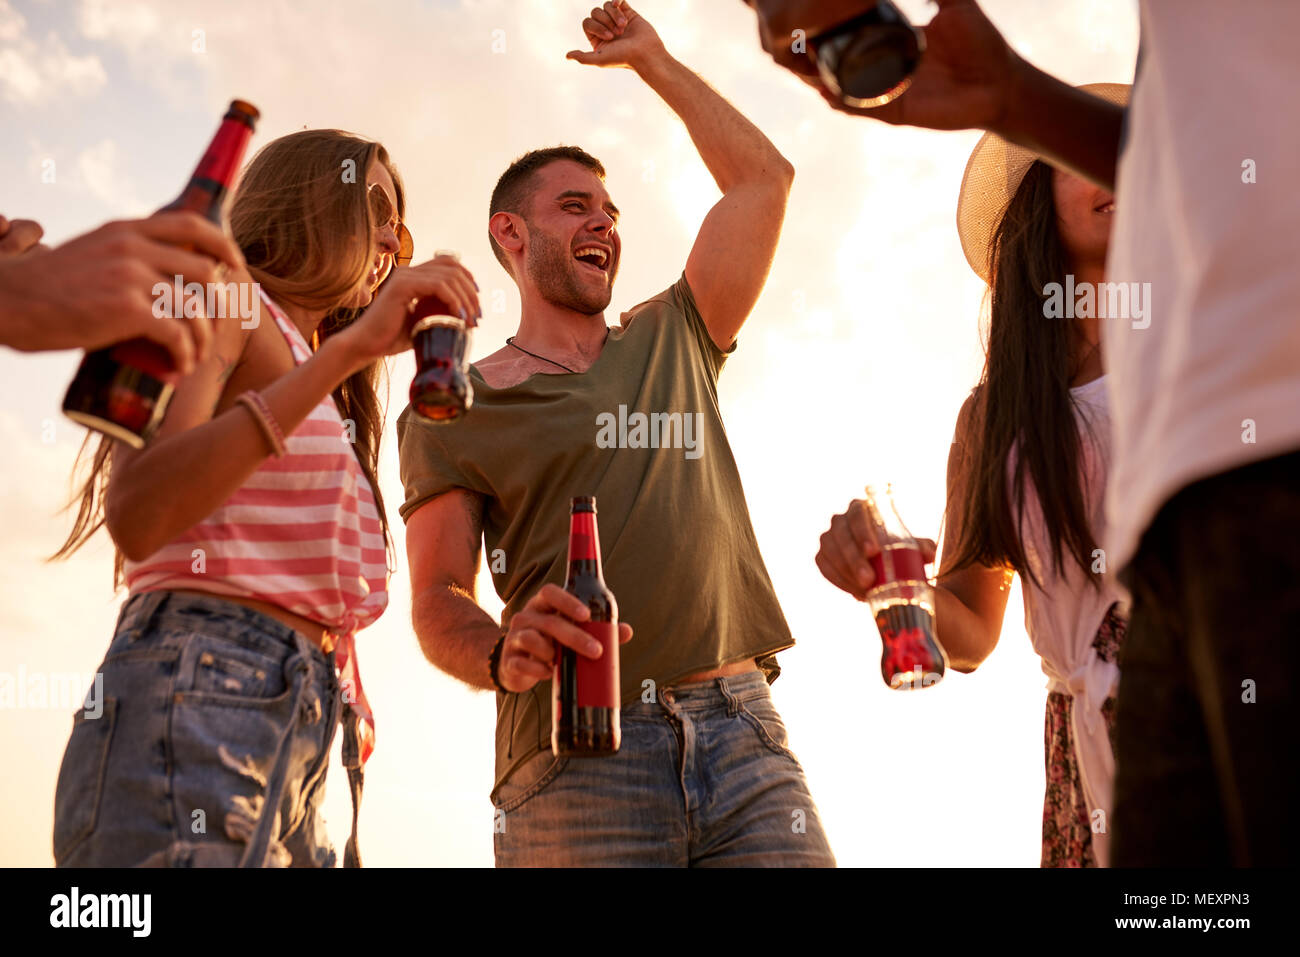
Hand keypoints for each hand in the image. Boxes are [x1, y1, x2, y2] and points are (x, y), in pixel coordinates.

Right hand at [0, 211, 242, 370]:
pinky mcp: (127, 309)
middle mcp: (133, 247)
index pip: (192, 225)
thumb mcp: (91, 254)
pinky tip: (178, 368)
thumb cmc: (45, 287)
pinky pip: (177, 334)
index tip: (235, 266)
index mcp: (125, 229)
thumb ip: (123, 257)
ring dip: (203, 338)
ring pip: (196, 307)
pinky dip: (185, 355)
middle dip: (220, 306)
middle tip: (212, 329)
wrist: (5, 300)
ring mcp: (131, 276)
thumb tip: (158, 278)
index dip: (224, 246)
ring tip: (192, 357)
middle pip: (206, 272)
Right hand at [337, 255, 480, 364]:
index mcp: (412, 277)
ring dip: (466, 298)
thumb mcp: (422, 323)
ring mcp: (405, 276)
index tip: (476, 304)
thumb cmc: (391, 338)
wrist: (365, 345)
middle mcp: (409, 272)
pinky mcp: (402, 285)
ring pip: (449, 276)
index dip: (468, 280)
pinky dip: (454, 300)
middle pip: (453, 268)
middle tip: (477, 316)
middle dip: (471, 292)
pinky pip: (438, 286)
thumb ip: (439, 316)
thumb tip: (467, 321)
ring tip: (471, 320)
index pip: (448, 265)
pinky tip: (459, 316)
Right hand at [498, 583, 633, 693]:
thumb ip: (598, 630)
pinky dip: (536, 669)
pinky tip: (548, 672)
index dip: (567, 601)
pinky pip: (520, 662)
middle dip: (575, 636)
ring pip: (532, 639)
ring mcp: (514, 638)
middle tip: (597, 651)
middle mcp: (525, 617)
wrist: (515, 665)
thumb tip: (627, 631)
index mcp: (541, 606)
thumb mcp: (569, 633)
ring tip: (560, 661)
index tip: (586, 615)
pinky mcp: (509, 660)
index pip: (549, 592)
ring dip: (551, 651)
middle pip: (549, 621)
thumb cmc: (549, 643)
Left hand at [566, 1, 665, 70]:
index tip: (609, 37)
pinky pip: (618, 0)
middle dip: (606, 21)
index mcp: (598, 40)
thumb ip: (583, 58)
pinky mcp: (629, 13)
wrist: (646, 53)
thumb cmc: (623, 58)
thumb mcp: (599, 60)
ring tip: (624, 27)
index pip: (587, 22)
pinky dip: (617, 0)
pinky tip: (619, 4)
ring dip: (614, 15)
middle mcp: (606, 29)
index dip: (596, 26)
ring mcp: (617, 20)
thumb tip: (567, 56)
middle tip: (618, 34)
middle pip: (595, 12)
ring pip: (606, 6)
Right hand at [813, 0, 1017, 132]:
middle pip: (839, 66)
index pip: (852, 38)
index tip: (808, 20)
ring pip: (843, 90)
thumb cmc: (983, 43)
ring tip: (806, 67)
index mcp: (892, 43)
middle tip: (796, 44)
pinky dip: (844, 102)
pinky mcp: (895, 113)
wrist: (1002, 84)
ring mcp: (887, 93)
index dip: (828, 32)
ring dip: (822, 81)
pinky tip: (828, 91)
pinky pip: (863, 109)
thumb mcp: (957, 3)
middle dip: (813, 59)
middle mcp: (884, 70)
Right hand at [815, 499, 936, 599]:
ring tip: (865, 591)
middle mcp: (840, 520)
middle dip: (854, 559)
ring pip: (831, 553)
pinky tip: (855, 592)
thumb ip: (922, 547)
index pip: (858, 514)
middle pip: (842, 536)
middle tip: (869, 579)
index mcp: (860, 509)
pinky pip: (826, 568)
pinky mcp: (822, 557)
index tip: (874, 552)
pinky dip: (839, 581)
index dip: (862, 532)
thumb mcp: (911, 546)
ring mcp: (829, 538)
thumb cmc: (897, 548)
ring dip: (846, 573)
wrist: (882, 563)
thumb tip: (929, 554)